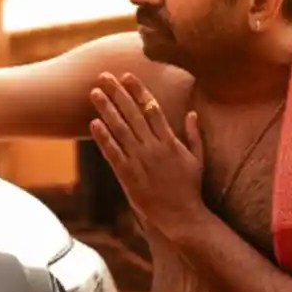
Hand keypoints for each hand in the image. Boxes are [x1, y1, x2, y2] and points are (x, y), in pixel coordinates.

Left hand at [89, 72, 207, 239]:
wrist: (181, 216)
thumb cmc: (190, 188)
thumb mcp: (198, 159)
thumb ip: (194, 135)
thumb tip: (192, 113)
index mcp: (170, 141)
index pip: (152, 108)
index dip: (138, 91)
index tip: (128, 76)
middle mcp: (153, 147)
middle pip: (132, 114)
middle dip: (117, 93)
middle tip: (104, 75)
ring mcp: (139, 160)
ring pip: (120, 129)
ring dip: (106, 109)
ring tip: (94, 92)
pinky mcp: (127, 174)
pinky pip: (113, 152)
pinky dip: (103, 137)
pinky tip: (93, 123)